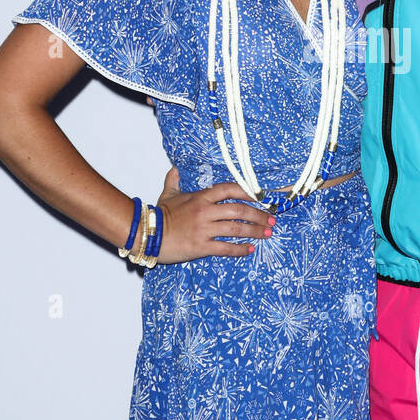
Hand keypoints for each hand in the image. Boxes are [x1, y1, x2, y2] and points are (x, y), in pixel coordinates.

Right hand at [153, 165, 275, 261]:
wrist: (147, 234)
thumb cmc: (158, 215)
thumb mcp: (167, 194)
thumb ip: (174, 180)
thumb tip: (175, 169)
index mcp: (201, 197)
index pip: (230, 189)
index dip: (249, 192)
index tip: (263, 197)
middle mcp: (206, 211)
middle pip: (239, 210)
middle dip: (259, 215)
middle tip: (272, 220)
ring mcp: (204, 229)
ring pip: (236, 229)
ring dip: (255, 231)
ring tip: (268, 234)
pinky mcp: (201, 246)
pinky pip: (225, 248)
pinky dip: (240, 249)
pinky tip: (250, 250)